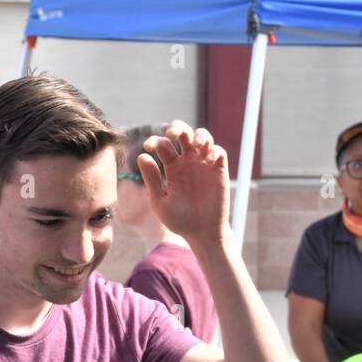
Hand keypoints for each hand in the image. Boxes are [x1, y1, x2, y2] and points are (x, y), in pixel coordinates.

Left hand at [140, 121, 228, 241]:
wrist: (202, 233)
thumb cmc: (179, 219)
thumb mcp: (160, 201)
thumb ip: (152, 179)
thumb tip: (143, 155)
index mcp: (171, 166)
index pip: (163, 145)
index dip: (155, 141)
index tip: (149, 147)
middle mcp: (188, 162)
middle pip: (183, 134)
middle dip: (178, 128)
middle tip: (172, 133)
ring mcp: (204, 165)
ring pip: (203, 137)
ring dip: (199, 135)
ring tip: (195, 143)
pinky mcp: (219, 171)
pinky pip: (219, 152)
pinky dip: (215, 151)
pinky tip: (208, 159)